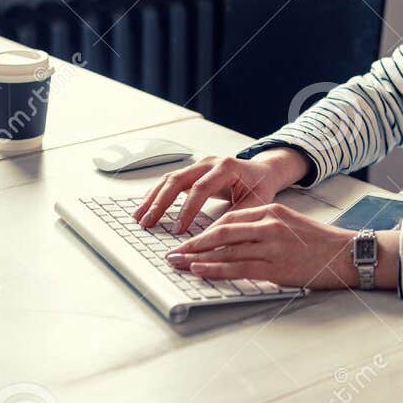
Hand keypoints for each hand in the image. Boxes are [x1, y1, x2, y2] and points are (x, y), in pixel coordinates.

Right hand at [133, 147, 307, 234]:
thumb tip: (216, 240)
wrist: (263, 171)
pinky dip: (156, 194)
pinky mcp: (192, 172)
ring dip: (153, 198)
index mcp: (227, 167)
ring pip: (170, 179)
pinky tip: (146, 207)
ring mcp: (199, 165)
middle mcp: (209, 163)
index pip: (201, 188)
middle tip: (148, 222)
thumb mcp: (256, 203)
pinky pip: (170, 181)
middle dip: (161, 203)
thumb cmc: (261, 186)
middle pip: (178, 180)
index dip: (187, 209)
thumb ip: (237, 218)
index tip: (178, 229)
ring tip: (139, 217)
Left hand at [164, 202, 389, 289]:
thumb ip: (263, 227)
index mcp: (272, 212)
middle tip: (173, 252)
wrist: (346, 255)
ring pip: (225, 250)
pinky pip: (238, 268)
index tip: (188, 240)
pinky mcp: (276, 268)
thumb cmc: (319, 243)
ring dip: (197, 258)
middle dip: (193, 243)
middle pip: (221, 232)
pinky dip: (215, 269)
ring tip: (179, 264)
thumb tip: (233, 240)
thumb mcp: (290, 224)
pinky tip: (200, 271)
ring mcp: (272, 246)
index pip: (229, 219)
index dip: (204, 231)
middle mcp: (269, 225)